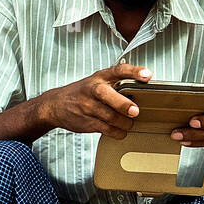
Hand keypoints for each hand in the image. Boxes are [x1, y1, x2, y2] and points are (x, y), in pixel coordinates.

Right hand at [35, 63, 151, 139]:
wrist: (55, 105)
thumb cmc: (82, 92)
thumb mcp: (95, 81)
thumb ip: (115, 84)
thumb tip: (141, 92)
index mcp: (99, 77)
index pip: (118, 70)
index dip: (133, 71)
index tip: (147, 75)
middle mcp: (93, 90)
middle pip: (109, 95)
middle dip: (123, 104)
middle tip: (135, 112)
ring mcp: (88, 107)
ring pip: (110, 117)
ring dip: (125, 123)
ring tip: (130, 123)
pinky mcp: (87, 122)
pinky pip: (106, 129)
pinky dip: (118, 133)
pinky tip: (121, 131)